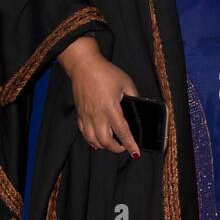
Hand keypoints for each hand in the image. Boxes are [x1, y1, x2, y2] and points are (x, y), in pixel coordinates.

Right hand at [57, 35, 140, 155]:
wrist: (84, 66)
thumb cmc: (105, 72)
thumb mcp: (126, 82)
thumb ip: (134, 96)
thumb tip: (138, 107)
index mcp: (111, 108)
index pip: (123, 132)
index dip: (130, 145)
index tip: (135, 153)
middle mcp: (98, 115)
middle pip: (106, 142)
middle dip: (116, 149)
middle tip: (124, 147)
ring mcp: (87, 116)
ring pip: (93, 141)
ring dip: (104, 146)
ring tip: (112, 144)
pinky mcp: (80, 114)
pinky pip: (84, 133)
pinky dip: (91, 140)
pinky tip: (97, 141)